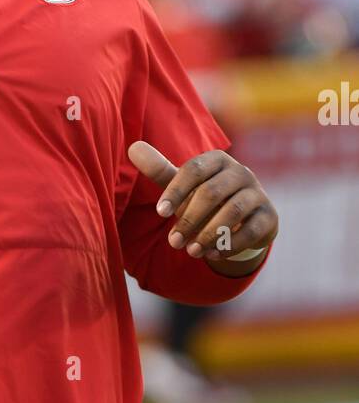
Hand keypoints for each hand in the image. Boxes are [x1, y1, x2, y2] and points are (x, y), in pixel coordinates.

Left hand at [127, 141, 277, 273]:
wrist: (242, 218)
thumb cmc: (205, 197)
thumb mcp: (183, 184)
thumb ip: (160, 170)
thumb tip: (133, 148)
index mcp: (217, 160)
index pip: (193, 170)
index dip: (175, 191)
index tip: (160, 213)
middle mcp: (241, 172)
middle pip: (212, 192)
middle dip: (190, 220)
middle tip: (173, 242)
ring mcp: (258, 193)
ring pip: (234, 212)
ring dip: (209, 234)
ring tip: (191, 252)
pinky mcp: (269, 216)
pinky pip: (251, 230)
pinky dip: (230, 245)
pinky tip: (212, 255)